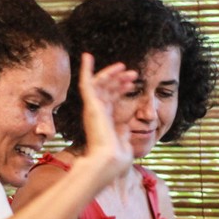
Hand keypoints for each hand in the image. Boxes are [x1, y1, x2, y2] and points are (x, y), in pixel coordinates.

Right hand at [76, 52, 134, 183]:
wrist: (108, 162)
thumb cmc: (116, 160)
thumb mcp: (125, 145)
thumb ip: (124, 134)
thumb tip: (127, 129)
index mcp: (104, 122)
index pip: (111, 100)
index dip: (121, 89)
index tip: (133, 83)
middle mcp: (96, 114)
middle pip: (106, 90)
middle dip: (119, 80)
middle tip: (133, 73)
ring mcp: (92, 109)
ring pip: (99, 84)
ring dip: (111, 73)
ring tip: (124, 67)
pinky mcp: (90, 106)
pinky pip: (86, 83)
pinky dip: (85, 69)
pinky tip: (87, 56)